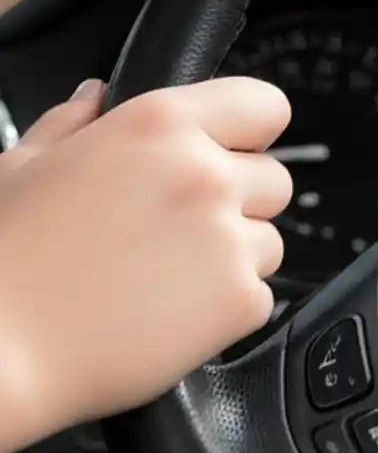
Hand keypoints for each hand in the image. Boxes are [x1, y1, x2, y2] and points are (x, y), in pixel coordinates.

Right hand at [0, 78, 291, 452]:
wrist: (0, 355)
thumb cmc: (3, 262)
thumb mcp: (21, 168)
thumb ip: (71, 123)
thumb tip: (97, 97)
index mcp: (160, 125)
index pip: (264, 105)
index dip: (249, 131)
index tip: (231, 150)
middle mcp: (206, 175)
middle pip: (274, 179)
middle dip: (238, 200)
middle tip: (176, 227)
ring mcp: (230, 240)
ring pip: (269, 239)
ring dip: (234, 254)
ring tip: (162, 275)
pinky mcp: (242, 301)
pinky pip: (259, 294)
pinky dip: (225, 306)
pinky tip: (166, 311)